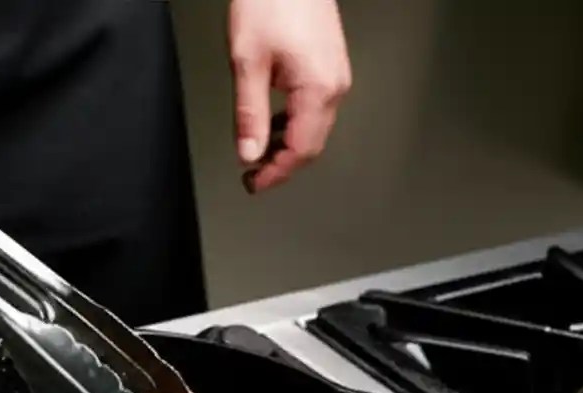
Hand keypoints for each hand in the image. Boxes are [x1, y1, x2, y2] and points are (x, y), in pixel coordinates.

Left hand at [228, 0, 350, 192]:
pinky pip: (315, 107)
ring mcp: (335, 74)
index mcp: (317, 88)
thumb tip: (249, 152)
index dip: (276, 174)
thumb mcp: (247, 62)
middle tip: (253, 176)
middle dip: (282, 165)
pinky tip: (273, 123)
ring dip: (287, 145)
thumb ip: (249, 113)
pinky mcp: (329, 65)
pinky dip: (293, 124)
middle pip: (311, 144)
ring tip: (258, 153)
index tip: (253, 184)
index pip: (300, 151)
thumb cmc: (269, 2)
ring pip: (314, 127)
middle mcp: (334, 85)